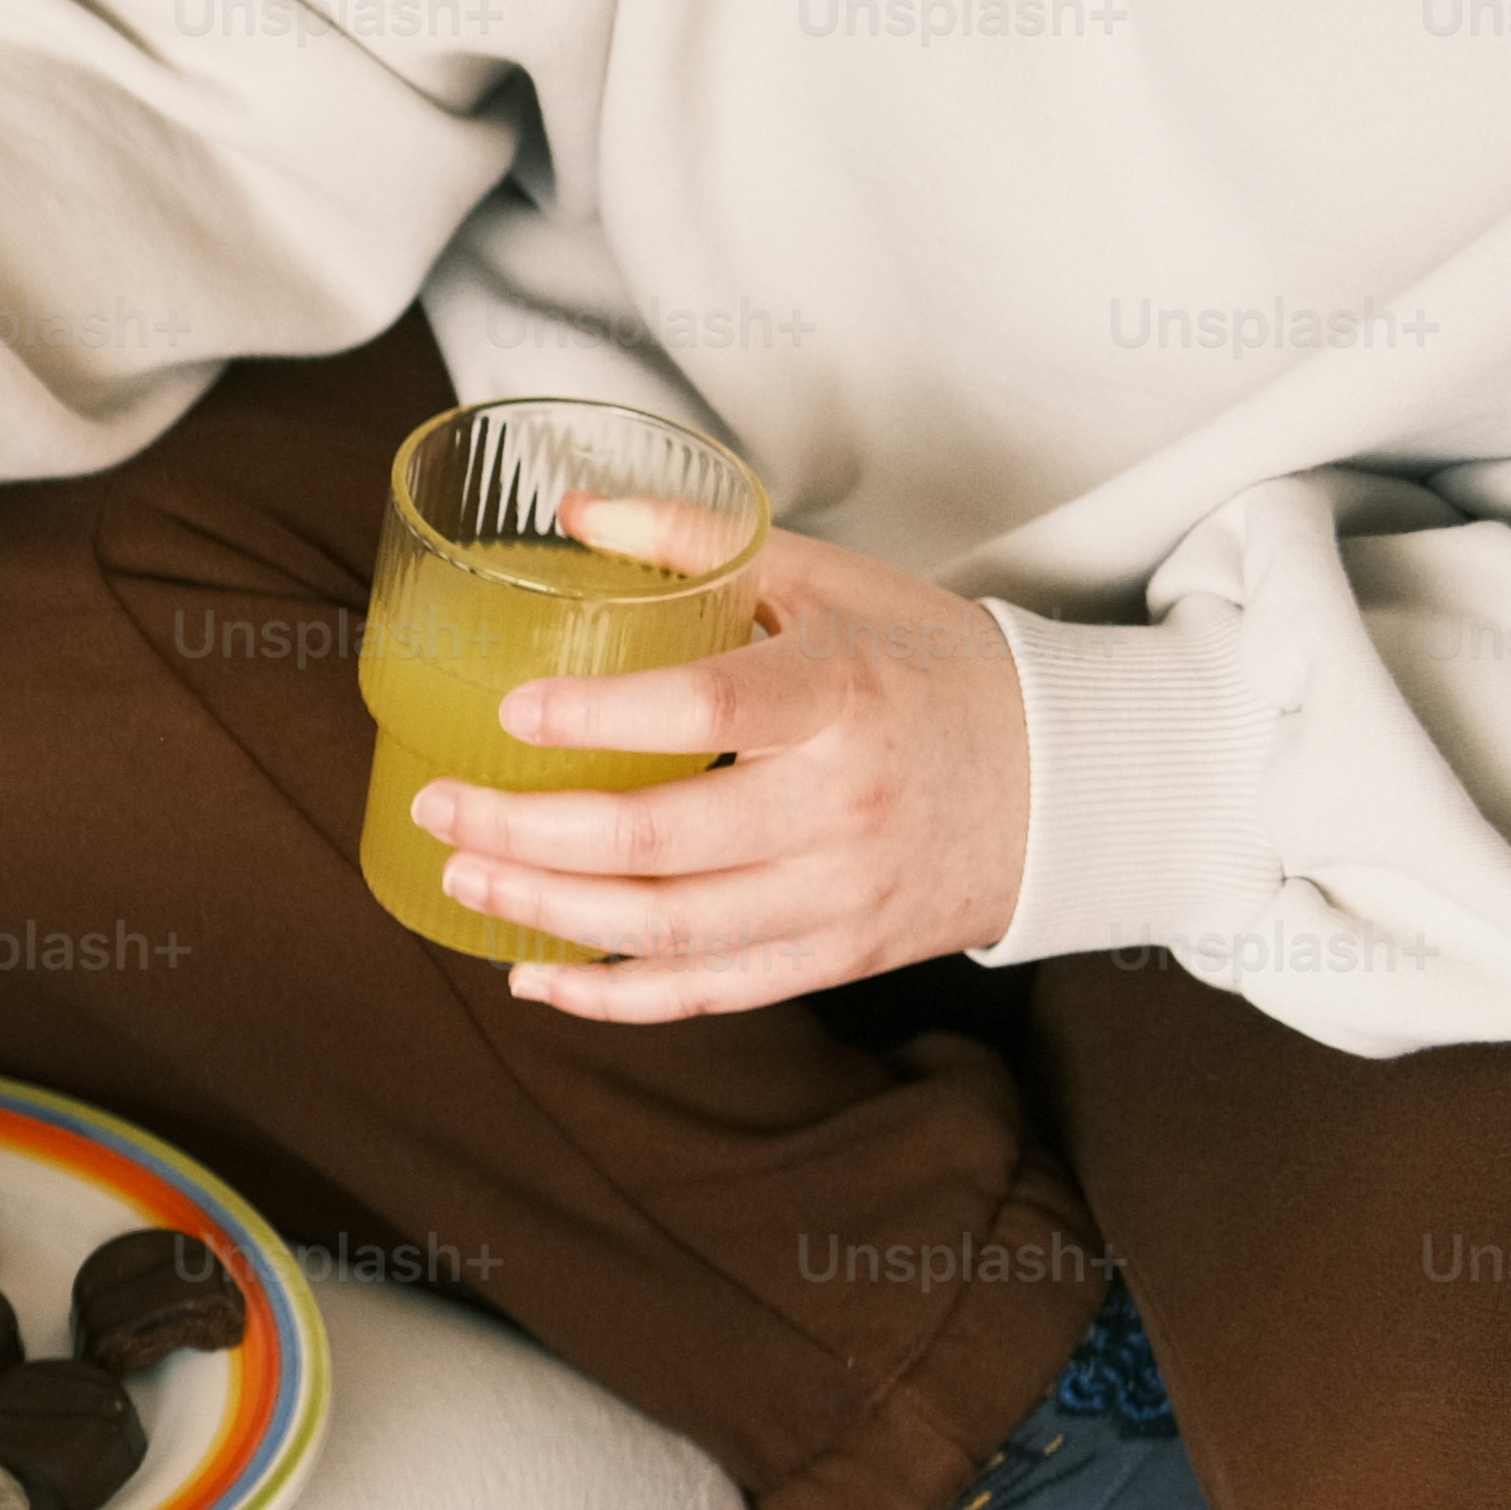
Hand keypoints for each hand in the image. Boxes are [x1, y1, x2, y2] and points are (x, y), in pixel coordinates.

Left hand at [423, 527, 1030, 1020]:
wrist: (1072, 779)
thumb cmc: (931, 667)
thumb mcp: (829, 582)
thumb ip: (700, 540)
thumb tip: (574, 511)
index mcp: (841, 696)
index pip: (706, 708)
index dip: (597, 717)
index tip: (508, 712)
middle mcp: (840, 805)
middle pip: (657, 837)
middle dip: (523, 832)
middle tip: (439, 805)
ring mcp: (839, 892)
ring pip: (665, 927)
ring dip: (544, 912)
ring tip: (462, 877)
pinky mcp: (839, 955)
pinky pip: (707, 992)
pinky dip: (611, 997)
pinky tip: (532, 976)